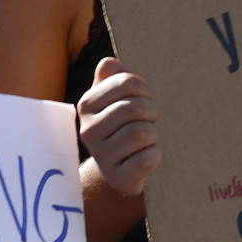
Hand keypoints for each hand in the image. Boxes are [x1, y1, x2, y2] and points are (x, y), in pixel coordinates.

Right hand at [77, 60, 160, 196]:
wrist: (115, 170)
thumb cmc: (119, 127)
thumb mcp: (113, 99)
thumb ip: (112, 78)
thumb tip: (109, 64)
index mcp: (86, 104)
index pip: (126, 82)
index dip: (143, 89)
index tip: (143, 99)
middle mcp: (88, 130)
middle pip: (134, 108)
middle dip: (151, 111)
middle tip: (148, 120)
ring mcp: (101, 156)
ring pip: (142, 133)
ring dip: (152, 134)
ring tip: (145, 140)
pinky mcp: (117, 177)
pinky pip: (148, 159)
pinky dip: (155, 155)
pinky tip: (146, 156)